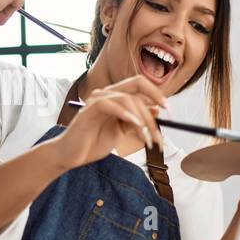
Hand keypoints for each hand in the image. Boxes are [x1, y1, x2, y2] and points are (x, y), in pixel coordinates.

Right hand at [52, 75, 168, 170]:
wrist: (72, 156)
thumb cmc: (93, 143)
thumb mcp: (121, 131)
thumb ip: (136, 120)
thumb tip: (156, 110)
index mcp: (115, 96)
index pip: (139, 83)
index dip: (156, 92)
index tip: (168, 109)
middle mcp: (106, 93)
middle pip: (137, 88)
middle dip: (151, 112)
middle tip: (157, 135)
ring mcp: (97, 100)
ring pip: (127, 98)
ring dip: (142, 119)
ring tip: (146, 138)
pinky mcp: (89, 109)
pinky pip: (111, 104)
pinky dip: (126, 114)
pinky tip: (135, 127)